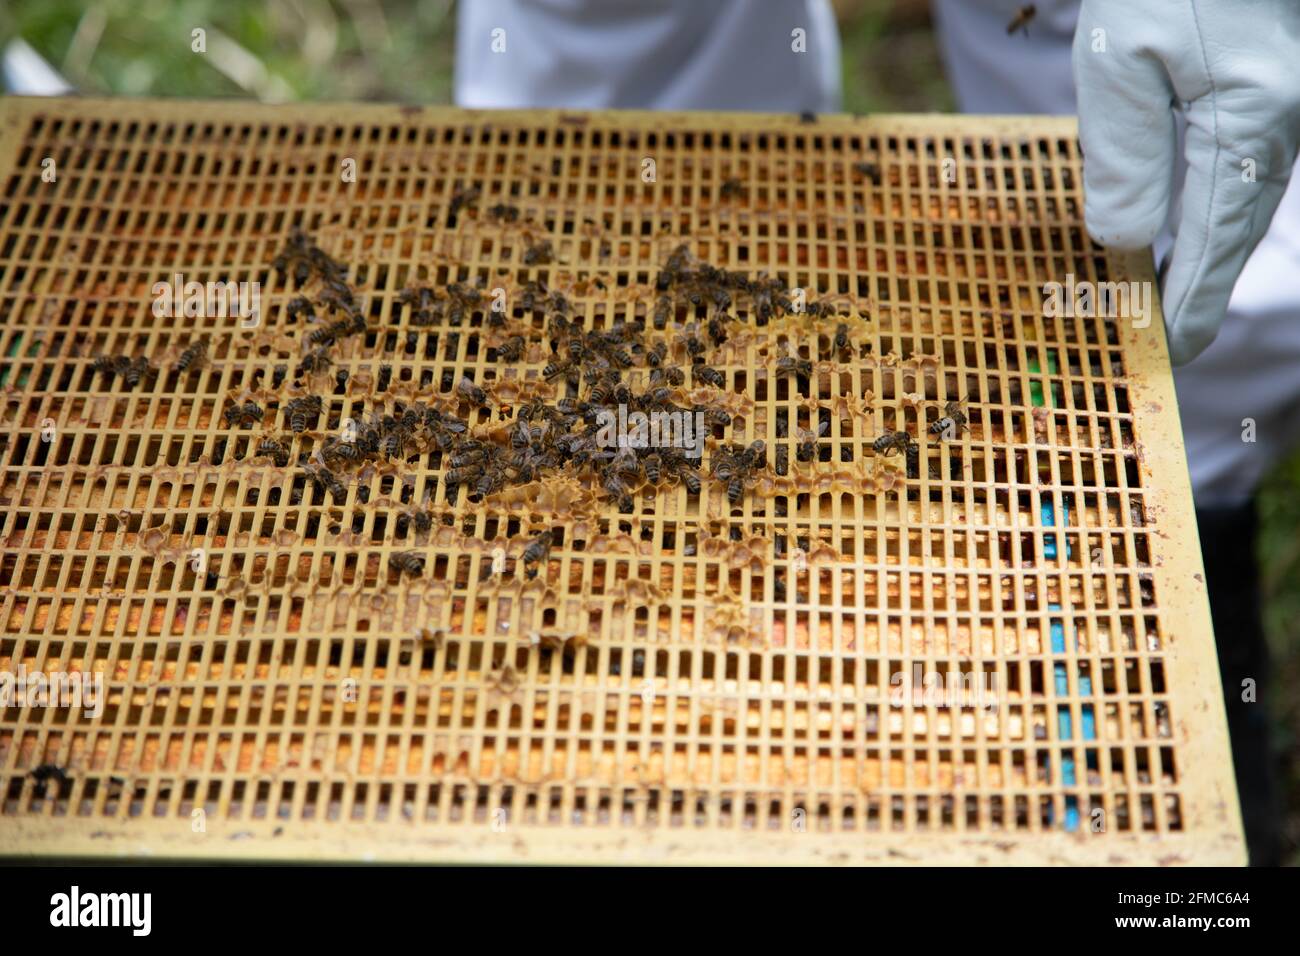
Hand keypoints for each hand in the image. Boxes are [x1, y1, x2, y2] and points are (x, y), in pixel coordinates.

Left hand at [1072, 0, 1299, 363]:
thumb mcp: (1122, 62)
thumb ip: (1125, 158)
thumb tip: (1124, 243)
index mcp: (1250, 126)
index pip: (1215, 246)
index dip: (1187, 308)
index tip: (1160, 353)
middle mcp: (1278, 126)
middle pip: (1231, 234)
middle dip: (1192, 291)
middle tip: (1156, 341)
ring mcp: (1278, 109)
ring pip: (1234, 205)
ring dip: (1194, 255)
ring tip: (1156, 300)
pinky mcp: (1262, 94)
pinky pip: (1232, 172)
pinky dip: (1200, 211)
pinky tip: (1172, 230)